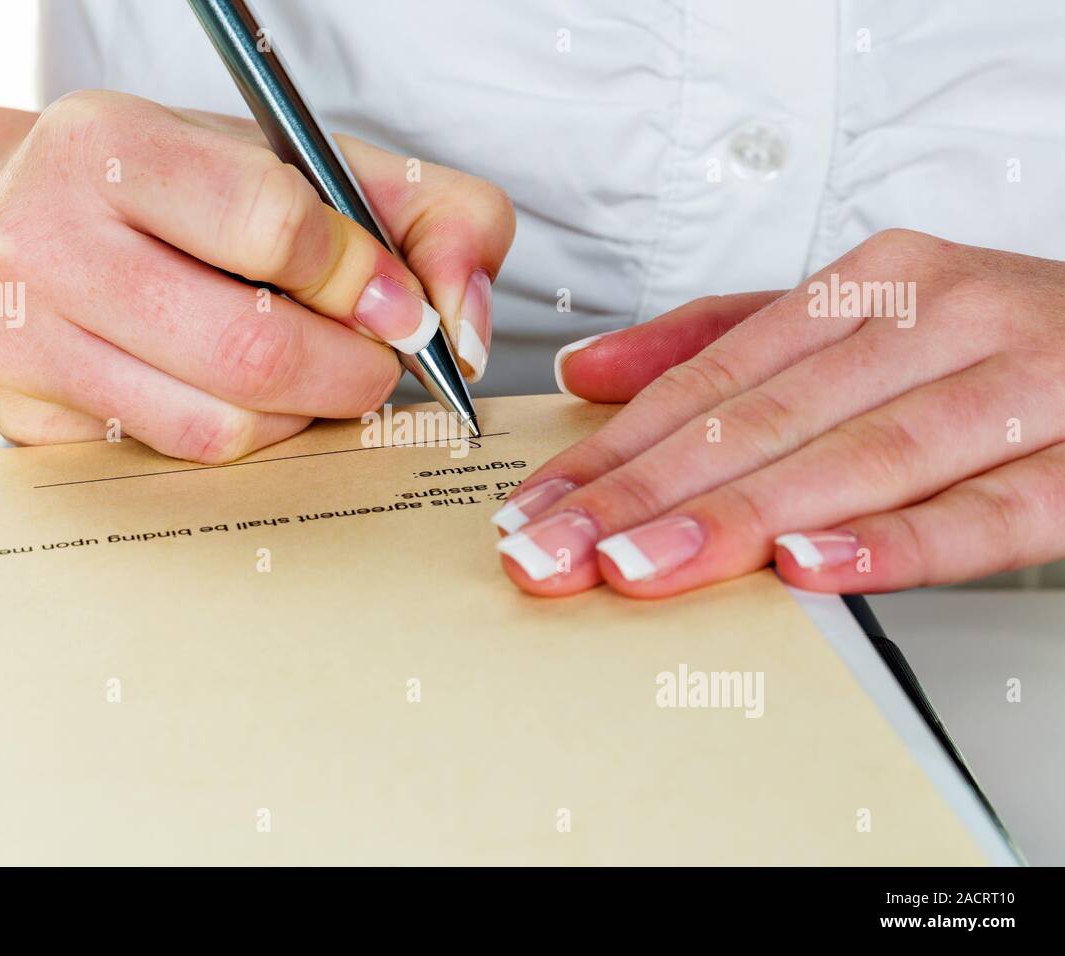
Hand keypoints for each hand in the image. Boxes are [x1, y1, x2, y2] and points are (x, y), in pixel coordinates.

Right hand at [0, 91, 512, 460]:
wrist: (27, 225)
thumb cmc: (182, 197)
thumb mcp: (304, 165)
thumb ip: (428, 217)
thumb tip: (461, 334)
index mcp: (112, 144)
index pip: (274, 226)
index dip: (363, 281)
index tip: (399, 310)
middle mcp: (40, 240)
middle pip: (250, 352)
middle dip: (349, 374)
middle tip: (373, 365)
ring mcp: (18, 341)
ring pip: (217, 428)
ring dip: (298, 416)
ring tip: (305, 376)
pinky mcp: (23, 421)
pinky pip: (175, 463)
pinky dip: (242, 442)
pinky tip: (240, 399)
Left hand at [494, 229, 1064, 595]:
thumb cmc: (990, 346)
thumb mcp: (858, 319)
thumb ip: (723, 340)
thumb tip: (591, 370)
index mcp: (871, 286)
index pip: (712, 376)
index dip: (615, 448)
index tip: (537, 509)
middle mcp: (936, 320)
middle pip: (764, 418)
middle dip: (644, 494)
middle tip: (554, 555)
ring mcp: (1015, 385)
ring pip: (854, 461)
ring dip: (738, 520)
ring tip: (641, 567)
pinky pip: (982, 510)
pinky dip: (895, 543)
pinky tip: (811, 572)